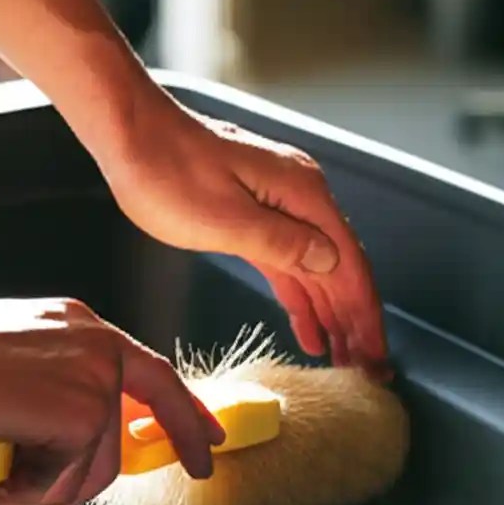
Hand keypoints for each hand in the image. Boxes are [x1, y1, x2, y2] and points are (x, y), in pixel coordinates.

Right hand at [0, 297, 225, 504]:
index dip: (183, 411)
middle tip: (134, 476)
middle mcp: (94, 343)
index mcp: (74, 325)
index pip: (149, 372)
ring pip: (99, 466)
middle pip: (141, 421)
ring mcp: (92, 377)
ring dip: (47, 485)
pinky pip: (70, 481)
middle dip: (132, 459)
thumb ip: (46, 394)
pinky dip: (29, 491)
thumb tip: (63, 443)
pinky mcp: (81, 414)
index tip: (205, 440)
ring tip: (0, 467)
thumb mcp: (4, 370)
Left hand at [97, 99, 390, 378]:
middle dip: (355, 323)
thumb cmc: (165, 169)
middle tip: (367, 371)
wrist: (129, 133)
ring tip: (344, 360)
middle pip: (341, 269)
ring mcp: (278, 204)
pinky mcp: (254, 214)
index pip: (348, 265)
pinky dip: (302, 299)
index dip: (364, 315)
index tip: (374, 357)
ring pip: (316, 270)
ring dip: (332, 315)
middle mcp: (299, 196)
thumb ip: (280, 244)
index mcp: (301, 193)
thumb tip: (330, 264)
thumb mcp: (223, 218)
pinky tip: (310, 329)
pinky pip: (288, 264)